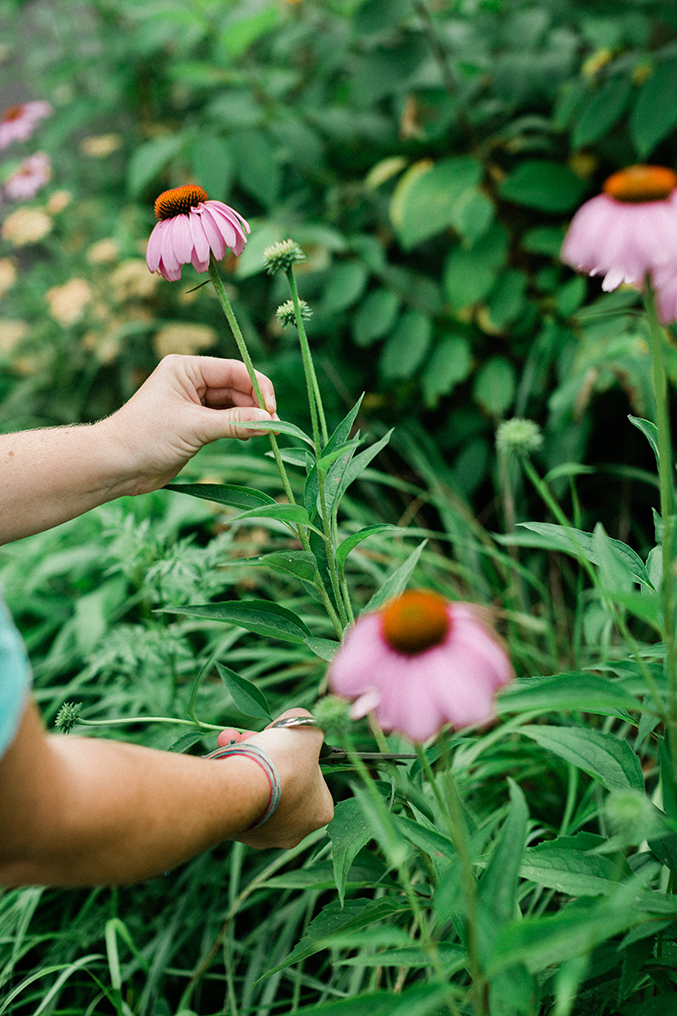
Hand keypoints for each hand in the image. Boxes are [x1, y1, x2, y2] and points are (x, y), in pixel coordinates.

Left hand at [98, 354, 277, 494]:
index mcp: (186, 368)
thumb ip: (235, 422)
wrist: (116, 466)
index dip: (257, 386)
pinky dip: (239, 428)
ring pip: (233, 406)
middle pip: (236, 387)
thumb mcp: (194, 427)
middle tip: (274, 426)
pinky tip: (250, 437)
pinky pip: (225, 422)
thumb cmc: (146, 438)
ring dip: (249, 418)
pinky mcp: (195, 425)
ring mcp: (193, 404)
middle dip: (255, 405)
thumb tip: (270, 421)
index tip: (272, 409)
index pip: (233, 370)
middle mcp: (190, 381)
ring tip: (265, 433)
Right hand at [220, 709, 333, 849]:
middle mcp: (294, 830)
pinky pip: (234, 795)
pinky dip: (228, 772)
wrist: (242, 788)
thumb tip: (299, 724)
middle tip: (254, 736)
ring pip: (255, 786)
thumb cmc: (283, 762)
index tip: (285, 739)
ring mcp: (262, 834)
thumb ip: (309, 725)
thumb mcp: (308, 731)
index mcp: (320, 812)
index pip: (314, 777)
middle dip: (266, 753)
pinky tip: (224, 755)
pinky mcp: (234, 831)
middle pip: (281, 779)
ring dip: (244, 757)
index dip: (299, 752)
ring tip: (235, 740)